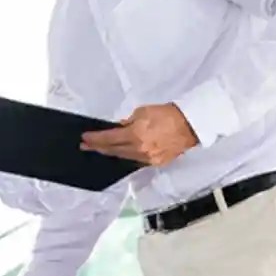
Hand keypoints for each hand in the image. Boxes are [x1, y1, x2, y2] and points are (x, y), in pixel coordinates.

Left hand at [80, 103, 197, 165]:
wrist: (190, 124)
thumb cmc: (167, 114)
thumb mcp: (143, 112)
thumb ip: (128, 122)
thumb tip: (120, 128)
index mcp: (135, 135)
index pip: (108, 139)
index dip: (95, 139)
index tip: (84, 138)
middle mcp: (139, 150)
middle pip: (113, 151)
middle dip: (98, 148)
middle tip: (86, 146)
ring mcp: (147, 158)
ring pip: (123, 157)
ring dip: (111, 153)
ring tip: (100, 150)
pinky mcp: (155, 163)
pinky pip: (136, 160)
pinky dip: (126, 156)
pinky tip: (120, 153)